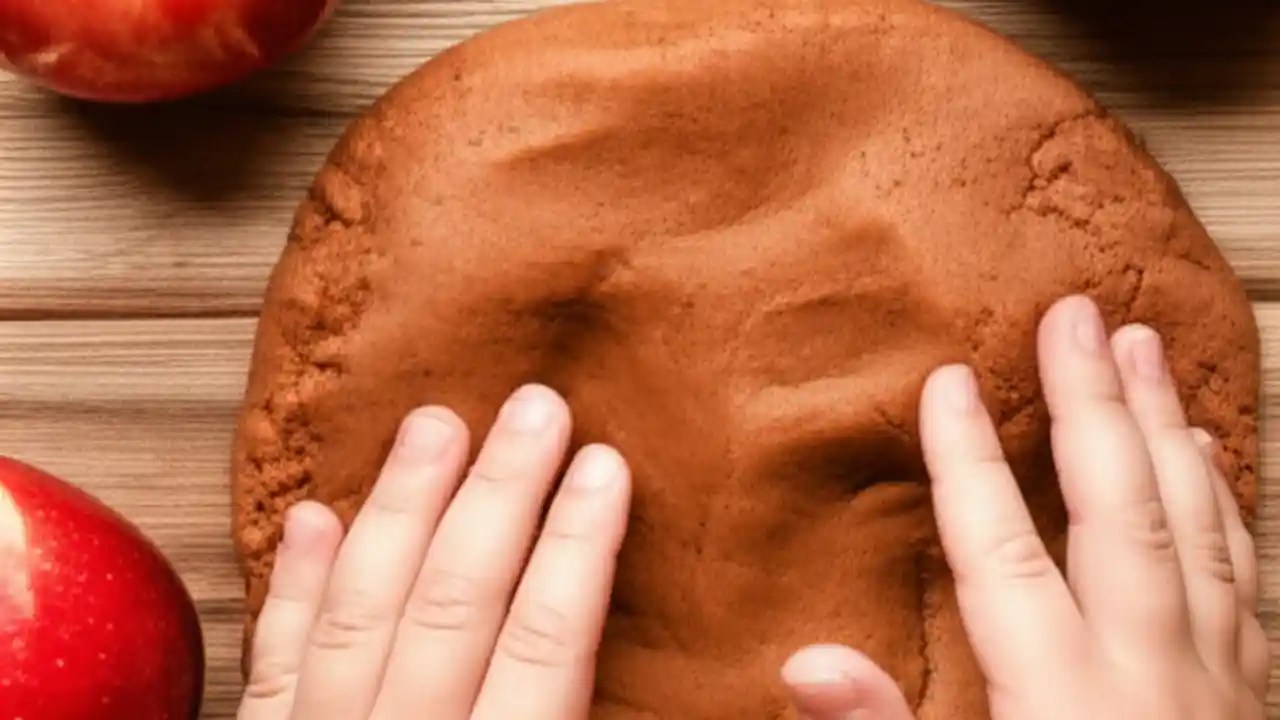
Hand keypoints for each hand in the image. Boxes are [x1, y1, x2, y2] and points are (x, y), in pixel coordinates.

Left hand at [237, 385, 631, 719]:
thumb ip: (586, 716)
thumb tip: (653, 671)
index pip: (546, 645)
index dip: (577, 548)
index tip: (604, 467)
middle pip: (453, 607)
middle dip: (499, 496)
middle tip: (536, 407)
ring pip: (359, 616)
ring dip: (399, 511)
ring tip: (434, 424)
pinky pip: (273, 666)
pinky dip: (293, 591)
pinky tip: (312, 517)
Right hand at [783, 295, 1268, 718]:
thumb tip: (807, 659)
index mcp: (1061, 698)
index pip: (1002, 553)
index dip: (968, 463)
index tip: (945, 382)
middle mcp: (1147, 670)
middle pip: (1119, 509)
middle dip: (1092, 405)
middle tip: (1076, 315)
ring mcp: (1212, 677)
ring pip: (1196, 524)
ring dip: (1167, 427)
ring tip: (1145, 347)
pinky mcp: (1249, 691)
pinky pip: (1244, 570)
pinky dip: (1226, 498)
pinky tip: (1209, 452)